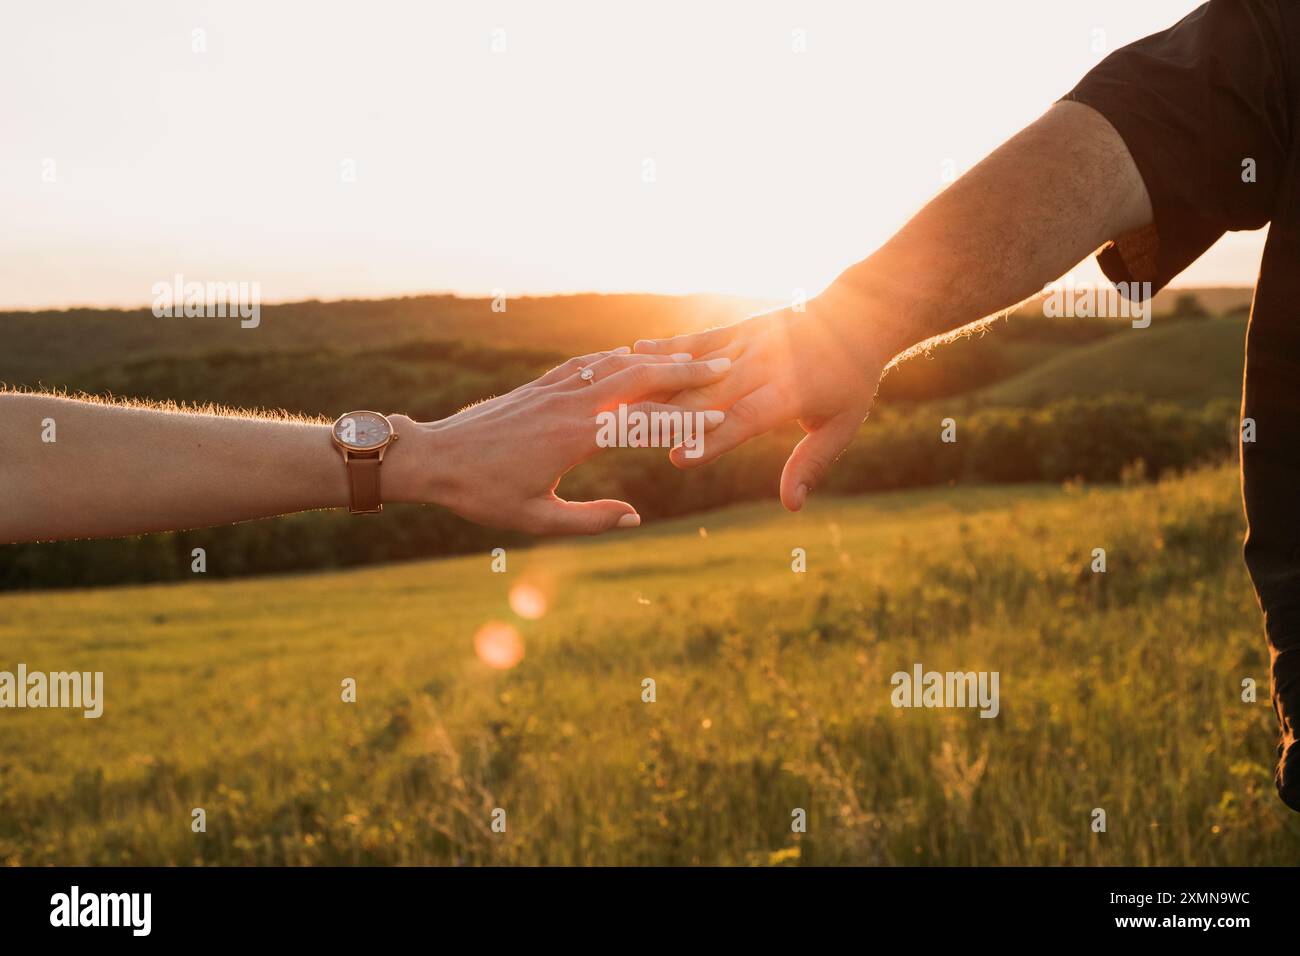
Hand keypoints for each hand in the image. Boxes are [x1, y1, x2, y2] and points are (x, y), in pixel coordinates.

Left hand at [386, 347, 730, 534]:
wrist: (433, 458)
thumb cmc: (482, 494)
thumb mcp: (536, 518)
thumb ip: (589, 520)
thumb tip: (635, 518)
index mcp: (573, 436)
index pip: (643, 421)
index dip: (685, 418)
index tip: (721, 415)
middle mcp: (568, 403)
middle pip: (638, 376)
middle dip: (685, 369)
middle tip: (724, 365)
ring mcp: (553, 388)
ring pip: (615, 364)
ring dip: (657, 358)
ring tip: (693, 357)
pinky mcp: (540, 385)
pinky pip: (589, 364)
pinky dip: (619, 357)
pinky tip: (635, 356)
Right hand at [633, 293, 900, 511]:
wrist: (859, 315)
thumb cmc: (849, 381)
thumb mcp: (841, 426)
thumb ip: (811, 463)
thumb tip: (791, 505)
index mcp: (790, 392)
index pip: (745, 419)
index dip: (711, 439)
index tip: (678, 458)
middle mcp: (765, 364)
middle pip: (710, 394)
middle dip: (671, 415)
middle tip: (630, 434)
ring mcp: (748, 342)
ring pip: (695, 366)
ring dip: (657, 381)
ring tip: (618, 396)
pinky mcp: (737, 328)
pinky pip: (696, 339)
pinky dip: (666, 347)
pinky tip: (631, 351)